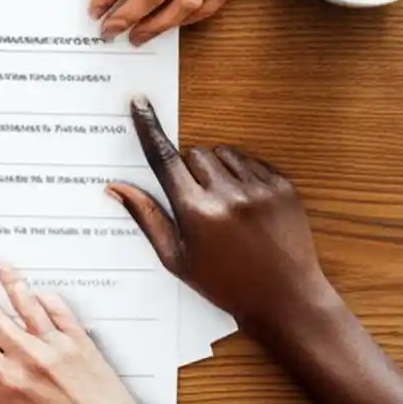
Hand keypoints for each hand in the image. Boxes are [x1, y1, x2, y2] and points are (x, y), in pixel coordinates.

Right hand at [107, 97, 335, 330]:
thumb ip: (147, 218)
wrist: (285, 299)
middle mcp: (228, 195)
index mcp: (197, 213)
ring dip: (217, 169)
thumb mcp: (177, 259)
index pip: (165, 159)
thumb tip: (116, 188)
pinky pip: (252, 161)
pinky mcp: (283, 187)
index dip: (149, 129)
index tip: (140, 104)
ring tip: (226, 206)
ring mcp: (259, 189)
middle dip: (190, 169)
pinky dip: (243, 174)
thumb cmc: (225, 284)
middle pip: (195, 153)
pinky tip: (247, 207)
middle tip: (198, 203)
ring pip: (223, 153)